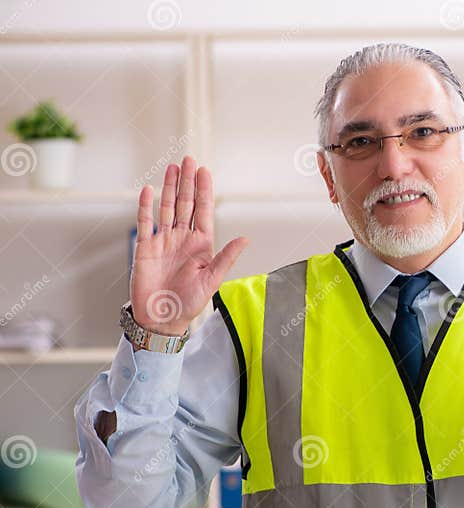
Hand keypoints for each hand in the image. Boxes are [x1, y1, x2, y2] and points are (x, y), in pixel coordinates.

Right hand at [130, 155, 248, 335]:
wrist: (162, 319)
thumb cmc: (190, 303)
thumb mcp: (212, 280)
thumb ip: (226, 257)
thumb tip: (246, 239)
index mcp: (201, 245)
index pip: (203, 212)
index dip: (204, 191)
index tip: (204, 171)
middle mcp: (182, 239)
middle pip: (185, 204)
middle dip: (188, 182)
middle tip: (189, 159)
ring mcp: (163, 242)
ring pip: (167, 208)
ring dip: (170, 188)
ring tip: (173, 167)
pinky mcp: (145, 248)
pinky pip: (145, 223)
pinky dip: (146, 206)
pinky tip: (149, 190)